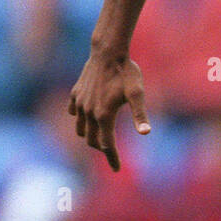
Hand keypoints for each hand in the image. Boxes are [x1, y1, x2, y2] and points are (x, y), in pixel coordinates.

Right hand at [68, 51, 149, 171]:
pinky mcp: (75, 94)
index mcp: (104, 115)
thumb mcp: (137, 93)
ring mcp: (80, 103)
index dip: (113, 158)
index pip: (107, 145)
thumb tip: (146, 133)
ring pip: (81, 129)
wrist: (108, 51)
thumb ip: (140, 115)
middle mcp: (89, 112)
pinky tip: (88, 116)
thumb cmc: (126, 72)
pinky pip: (74, 112)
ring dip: (90, 136)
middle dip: (102, 149)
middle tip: (112, 153)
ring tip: (101, 137)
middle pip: (92, 140)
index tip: (117, 169)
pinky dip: (80, 119)